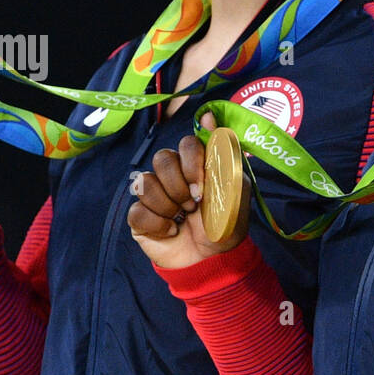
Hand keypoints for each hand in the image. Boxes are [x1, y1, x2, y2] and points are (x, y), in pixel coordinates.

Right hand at [127, 111, 250, 268]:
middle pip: (162, 159)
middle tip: (194, 205)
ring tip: (183, 220)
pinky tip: (171, 232)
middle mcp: (171, 175)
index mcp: (195, 164)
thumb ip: (223, 150)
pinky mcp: (140, 217)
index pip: (185, 144)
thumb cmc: (226, 223)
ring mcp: (153, 195)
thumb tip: (207, 113)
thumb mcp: (235, 187)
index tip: (204, 188)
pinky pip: (138, 210)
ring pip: (146, 184)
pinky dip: (159, 225)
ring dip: (170, 207)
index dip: (192, 164)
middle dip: (180, 187)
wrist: (215, 261)